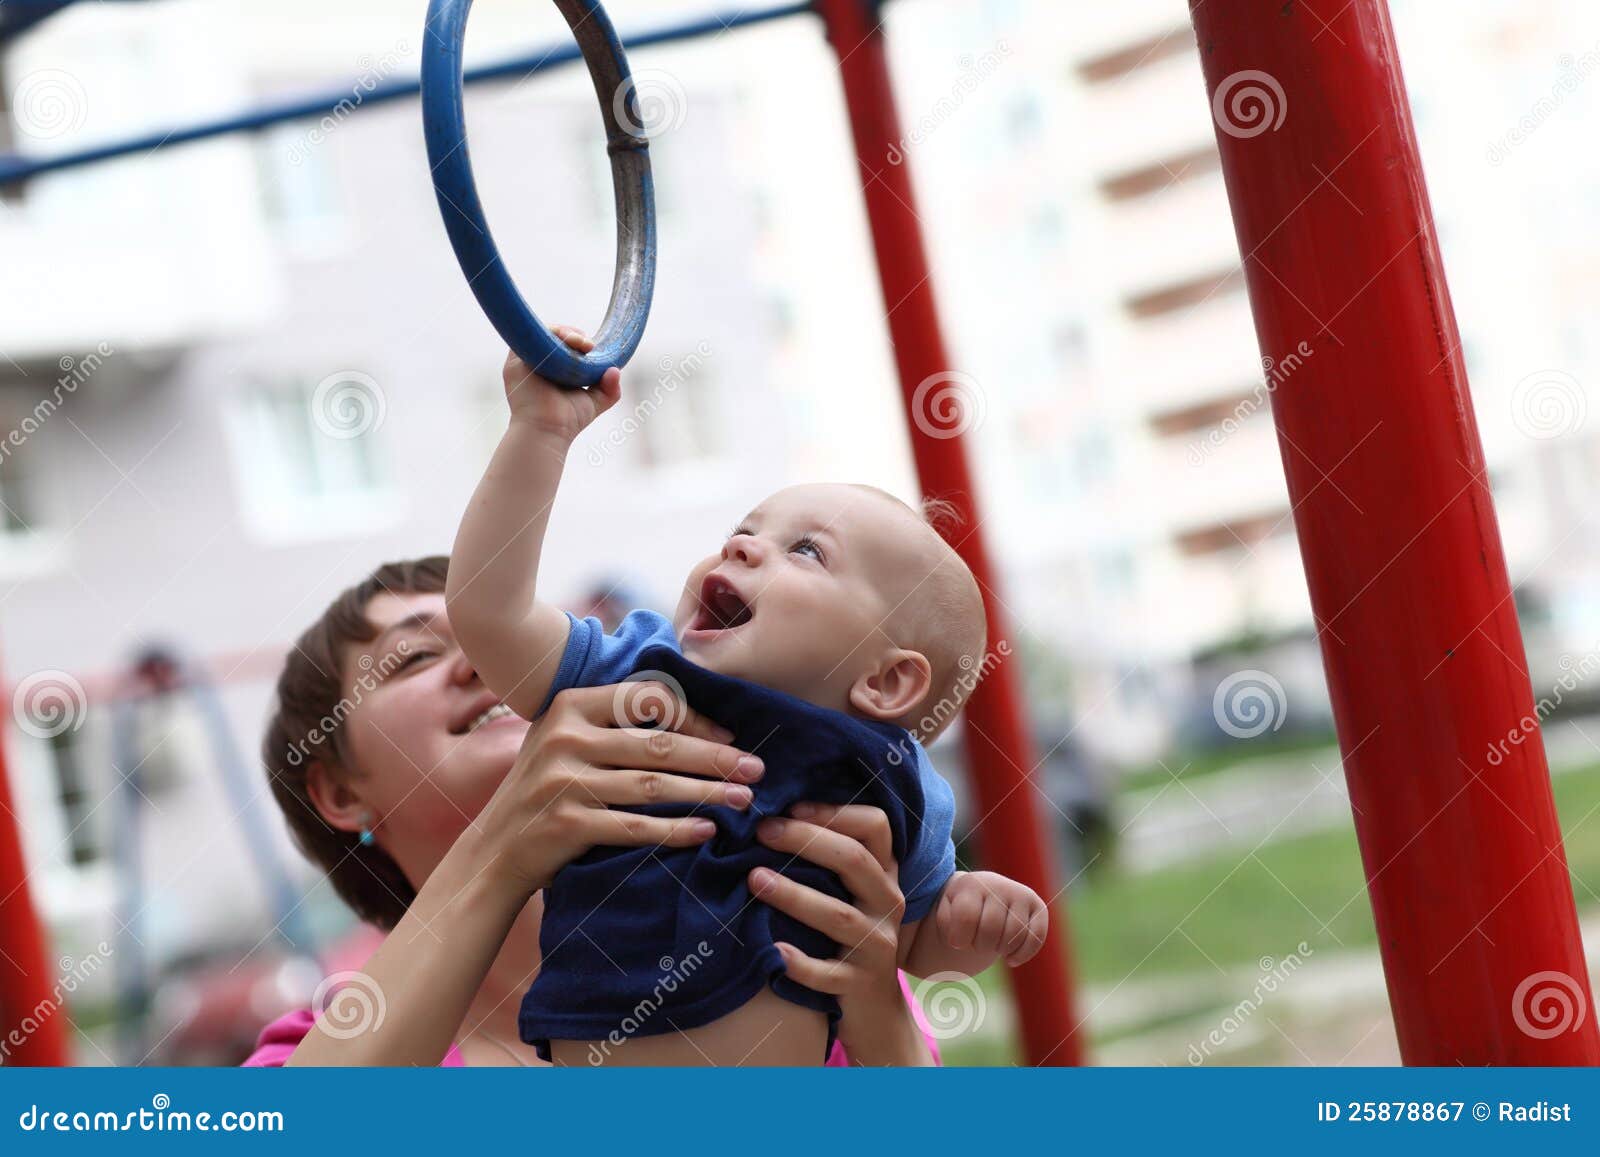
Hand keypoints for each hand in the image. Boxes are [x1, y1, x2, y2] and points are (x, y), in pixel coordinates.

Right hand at [471, 683, 763, 896]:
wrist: (493, 852)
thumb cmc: (545, 791)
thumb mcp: (565, 741)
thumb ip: (611, 722)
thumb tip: (693, 717)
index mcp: (569, 706)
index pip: (646, 700)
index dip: (695, 718)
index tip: (731, 737)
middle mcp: (564, 738)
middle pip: (658, 744)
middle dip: (714, 758)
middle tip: (756, 769)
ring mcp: (564, 782)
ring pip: (654, 786)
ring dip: (706, 793)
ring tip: (743, 800)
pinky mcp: (567, 825)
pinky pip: (636, 827)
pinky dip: (676, 830)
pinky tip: (706, 830)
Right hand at [501, 326, 621, 441]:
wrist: (549, 431)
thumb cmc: (569, 421)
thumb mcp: (595, 401)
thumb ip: (610, 389)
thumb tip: (615, 370)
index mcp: (553, 369)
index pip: (564, 344)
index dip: (579, 340)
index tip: (593, 348)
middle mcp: (538, 363)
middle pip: (554, 336)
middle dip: (573, 334)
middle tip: (588, 346)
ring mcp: (525, 362)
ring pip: (542, 334)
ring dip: (563, 332)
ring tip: (579, 343)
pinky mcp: (515, 363)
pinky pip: (527, 338)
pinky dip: (547, 334)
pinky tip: (564, 341)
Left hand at [750, 803, 933, 1064]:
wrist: (872, 1011)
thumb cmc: (845, 937)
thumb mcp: (849, 893)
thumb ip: (826, 859)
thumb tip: (770, 814)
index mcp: (884, 874)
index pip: (875, 826)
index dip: (835, 811)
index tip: (790, 807)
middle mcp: (887, 903)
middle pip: (854, 860)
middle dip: (806, 840)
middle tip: (761, 831)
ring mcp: (876, 946)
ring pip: (838, 914)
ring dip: (794, 895)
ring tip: (754, 879)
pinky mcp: (860, 984)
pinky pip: (829, 974)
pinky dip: (802, 963)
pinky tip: (774, 951)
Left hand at [934, 870, 1048, 966]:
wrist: (980, 896)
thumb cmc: (958, 911)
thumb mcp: (945, 914)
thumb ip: (945, 922)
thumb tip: (957, 941)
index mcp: (971, 884)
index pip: (967, 916)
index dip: (960, 938)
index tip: (957, 941)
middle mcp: (998, 884)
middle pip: (991, 929)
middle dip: (981, 945)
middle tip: (977, 943)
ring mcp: (1020, 893)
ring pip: (1014, 935)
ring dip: (1001, 950)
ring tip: (992, 945)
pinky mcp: (1038, 906)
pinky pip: (1037, 937)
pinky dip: (1023, 954)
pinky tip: (1010, 959)